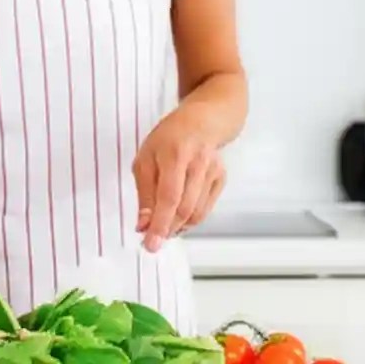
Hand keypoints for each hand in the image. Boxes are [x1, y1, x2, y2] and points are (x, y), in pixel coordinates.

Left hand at [132, 106, 226, 251]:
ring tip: (163, 227)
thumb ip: (144, 193)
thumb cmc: (169, 138)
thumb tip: (143, 224)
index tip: (151, 243)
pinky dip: (190, 220)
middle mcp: (198, 163)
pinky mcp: (221, 179)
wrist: (201, 121)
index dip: (159, 223)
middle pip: (185, 208)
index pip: (169, 197)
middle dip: (167, 229)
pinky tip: (178, 217)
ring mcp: (213, 171)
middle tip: (152, 240)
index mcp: (175, 154)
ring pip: (197, 213)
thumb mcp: (145, 159)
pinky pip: (205, 209)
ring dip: (178, 227)